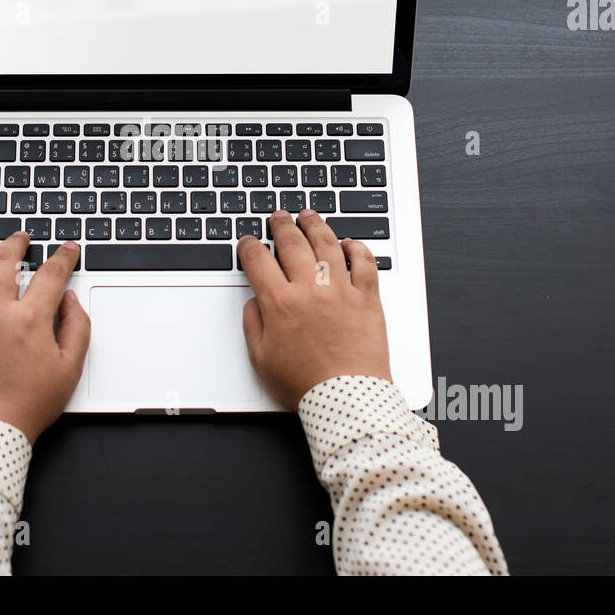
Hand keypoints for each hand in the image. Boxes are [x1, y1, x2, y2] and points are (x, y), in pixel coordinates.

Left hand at [0, 234, 89, 442]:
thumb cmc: (25, 406)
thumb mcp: (69, 370)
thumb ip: (77, 329)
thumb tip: (70, 301)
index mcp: (30, 320)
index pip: (50, 274)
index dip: (63, 257)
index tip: (67, 250)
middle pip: (5, 260)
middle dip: (17, 242)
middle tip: (22, 237)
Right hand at [237, 209, 390, 409]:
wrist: (346, 399)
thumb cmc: (306, 384)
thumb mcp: (261, 358)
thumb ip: (253, 323)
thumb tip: (254, 302)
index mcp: (280, 304)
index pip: (257, 261)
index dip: (248, 246)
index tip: (247, 243)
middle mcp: (310, 290)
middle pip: (292, 243)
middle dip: (282, 225)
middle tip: (279, 217)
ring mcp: (341, 291)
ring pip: (327, 244)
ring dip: (316, 225)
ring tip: (309, 216)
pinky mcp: (367, 299)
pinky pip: (364, 263)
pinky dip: (356, 248)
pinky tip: (348, 243)